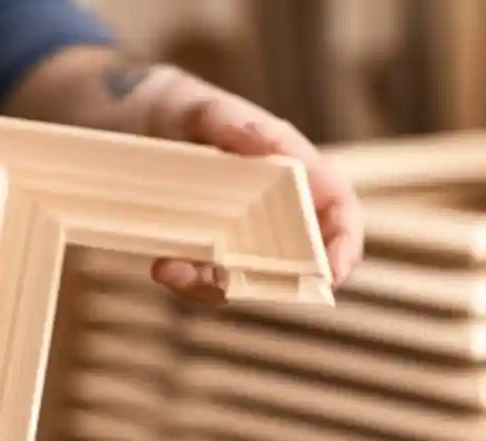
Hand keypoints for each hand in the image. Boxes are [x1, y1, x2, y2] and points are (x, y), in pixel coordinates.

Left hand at [139, 67, 364, 300]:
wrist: (140, 119)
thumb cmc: (189, 109)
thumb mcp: (208, 110)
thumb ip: (238, 124)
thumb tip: (268, 143)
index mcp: (294, 171)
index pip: (338, 211)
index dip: (345, 244)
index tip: (334, 273)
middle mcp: (274, 209)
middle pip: (297, 260)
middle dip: (270, 283)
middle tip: (229, 285)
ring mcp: (241, 233)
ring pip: (246, 278)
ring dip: (212, 285)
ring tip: (172, 271)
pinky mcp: (206, 247)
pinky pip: (206, 277)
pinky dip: (186, 279)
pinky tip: (162, 266)